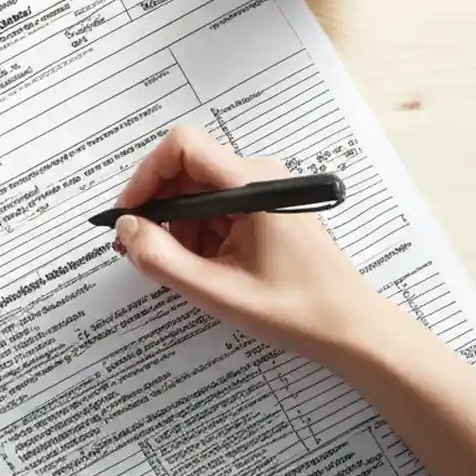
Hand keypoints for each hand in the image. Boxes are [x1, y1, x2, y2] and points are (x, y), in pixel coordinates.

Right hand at [114, 126, 402, 361]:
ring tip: (185, 272)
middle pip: (186, 170)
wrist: (350, 329)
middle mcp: (257, 176)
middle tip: (143, 251)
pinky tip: (207, 270)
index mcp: (251, 184)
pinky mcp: (264, 210)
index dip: (146, 175)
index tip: (129, 215)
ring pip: (197, 193)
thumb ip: (162, 259)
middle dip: (158, 209)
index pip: (182, 146)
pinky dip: (199, 236)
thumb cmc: (294, 311)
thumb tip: (125, 228)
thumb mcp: (217, 290)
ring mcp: (263, 192)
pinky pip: (215, 209)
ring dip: (179, 228)